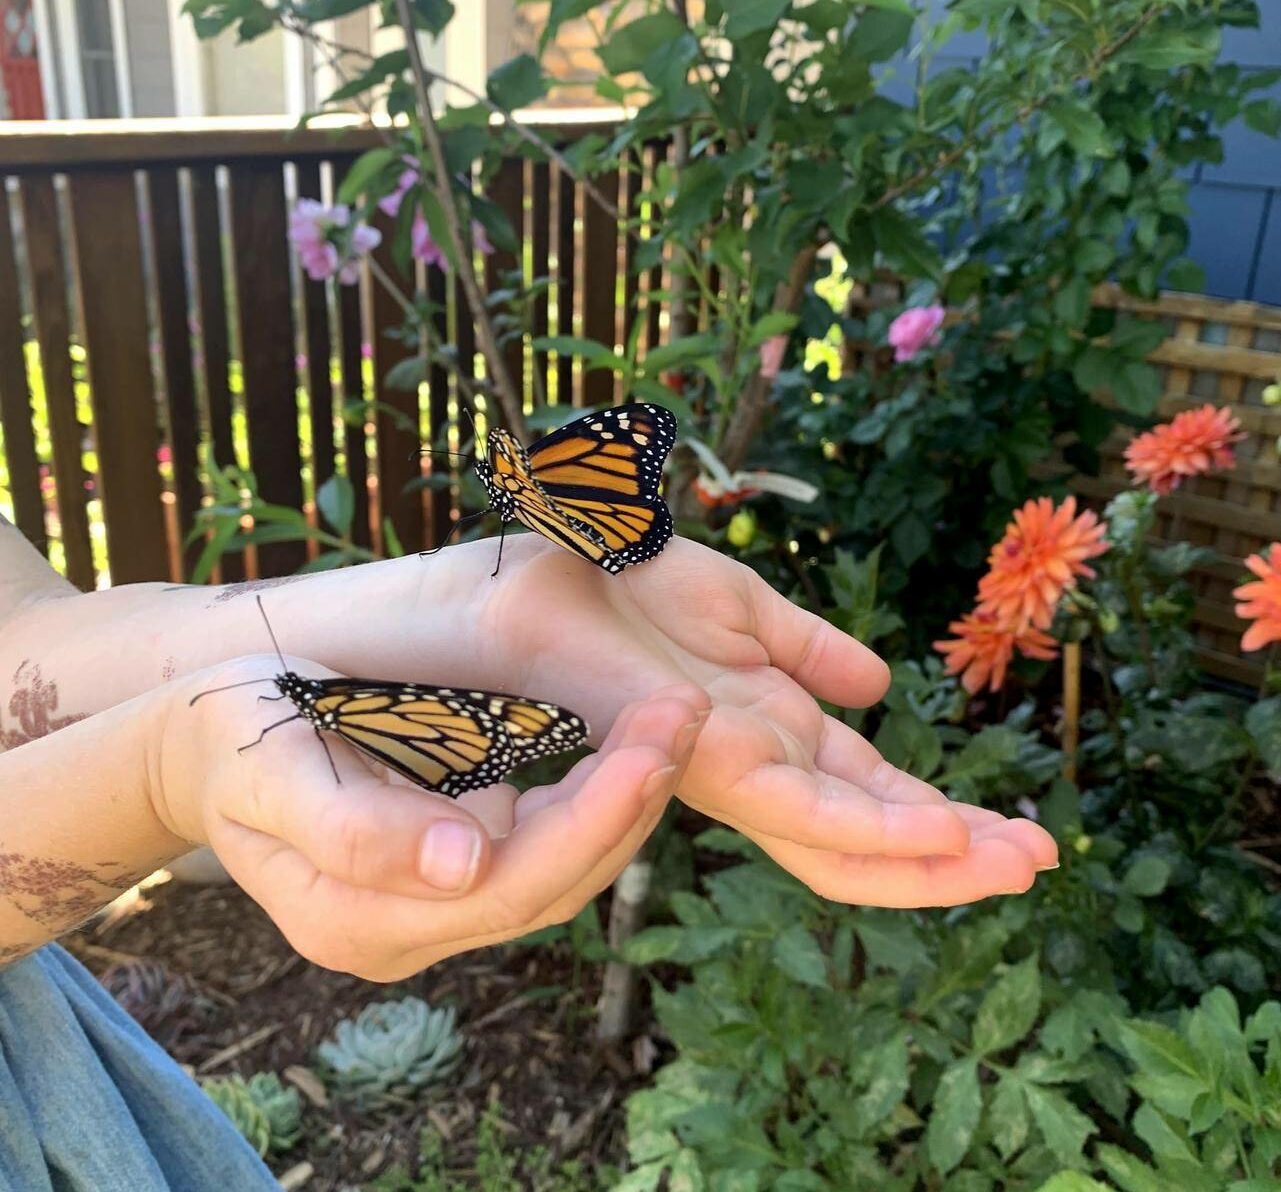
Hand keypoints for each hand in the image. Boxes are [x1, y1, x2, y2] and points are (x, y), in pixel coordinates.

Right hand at [153, 657, 708, 979]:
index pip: (512, 887)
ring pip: (559, 870)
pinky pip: (543, 849)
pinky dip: (594, 798)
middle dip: (632, 800)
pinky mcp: (450, 878)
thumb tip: (464, 868)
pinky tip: (628, 744)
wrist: (201, 746)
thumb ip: (355, 832)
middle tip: (685, 712)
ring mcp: (431, 911)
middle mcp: (408, 934)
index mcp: (359, 920)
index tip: (656, 743)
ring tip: (673, 718)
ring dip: (627, 798)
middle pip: (552, 885)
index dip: (596, 820)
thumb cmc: (232, 741)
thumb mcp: (271, 770)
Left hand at [470, 536, 1058, 906]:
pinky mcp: (707, 758)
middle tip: (1043, 861)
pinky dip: (876, 829)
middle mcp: (761, 765)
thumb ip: (809, 652)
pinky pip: (799, 810)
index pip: (871, 796)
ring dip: (935, 860)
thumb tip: (882, 687)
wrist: (560, 560)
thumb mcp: (745, 613)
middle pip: (868, 835)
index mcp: (777, 731)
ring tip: (1019, 862)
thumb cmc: (633, 588)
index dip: (941, 820)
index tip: (1020, 831)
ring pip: (845, 844)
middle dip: (956, 856)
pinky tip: (942, 833)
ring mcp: (735, 769)